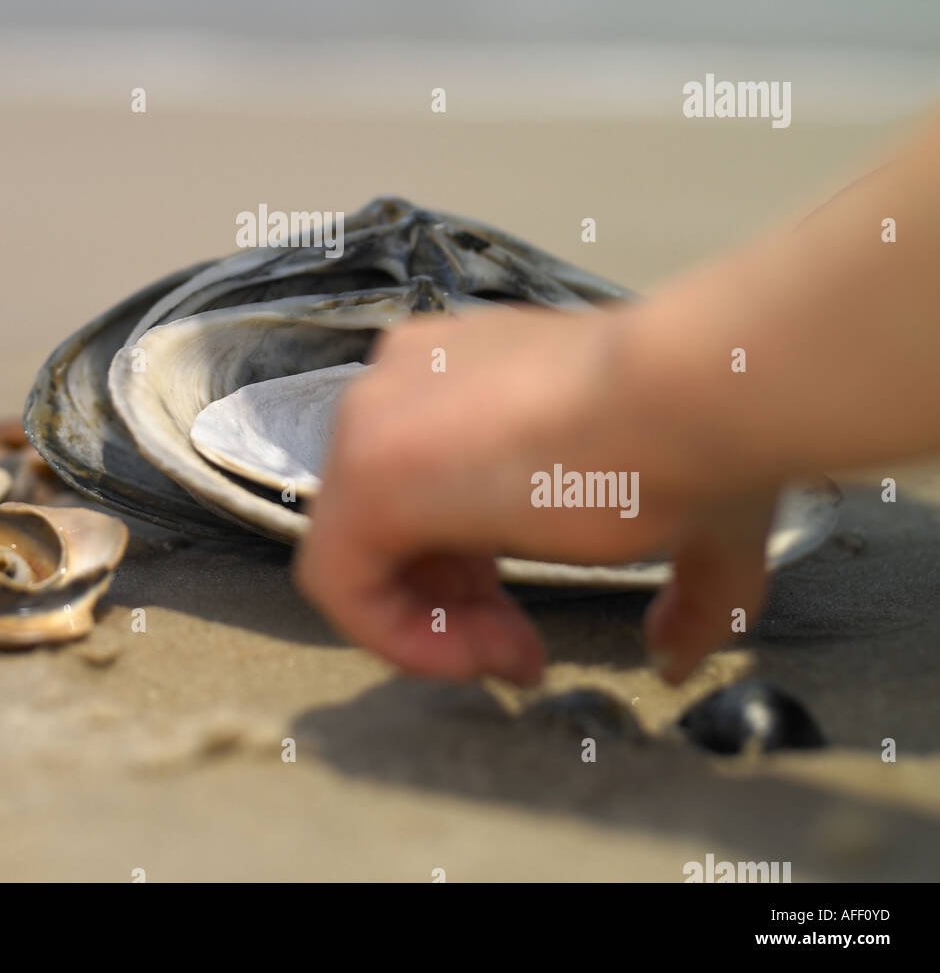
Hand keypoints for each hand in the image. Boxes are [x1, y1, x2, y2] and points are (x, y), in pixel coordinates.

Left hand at [293, 304, 778, 685]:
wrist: (686, 401)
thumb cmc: (691, 433)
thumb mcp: (690, 517)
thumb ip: (679, 589)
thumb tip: (676, 654)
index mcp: (461, 374)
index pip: (426, 494)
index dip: (471, 582)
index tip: (528, 631)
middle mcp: (404, 383)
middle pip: (389, 525)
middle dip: (454, 607)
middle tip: (518, 651)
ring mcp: (376, 420)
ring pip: (359, 556)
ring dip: (433, 629)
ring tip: (511, 655)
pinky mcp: (367, 474)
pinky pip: (340, 583)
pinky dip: (398, 639)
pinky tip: (474, 657)